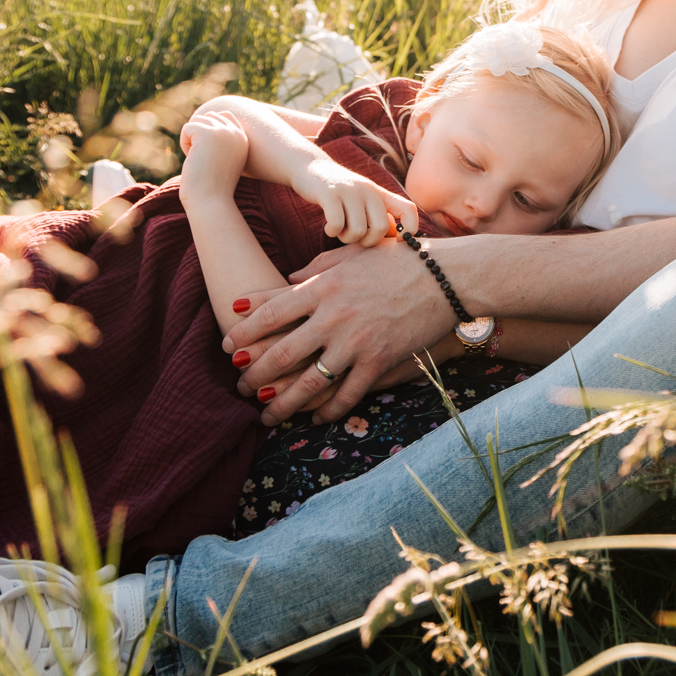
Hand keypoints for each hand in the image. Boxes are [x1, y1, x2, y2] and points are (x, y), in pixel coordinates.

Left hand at [178, 111, 249, 203]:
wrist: (210, 200)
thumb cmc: (214, 187)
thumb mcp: (222, 161)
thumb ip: (220, 142)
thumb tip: (207, 122)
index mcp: (243, 139)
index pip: (225, 115)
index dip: (210, 130)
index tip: (208, 153)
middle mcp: (236, 132)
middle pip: (209, 117)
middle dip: (199, 136)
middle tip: (203, 159)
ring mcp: (223, 131)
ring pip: (197, 122)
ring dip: (192, 140)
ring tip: (198, 159)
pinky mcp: (207, 133)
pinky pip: (187, 127)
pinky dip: (184, 143)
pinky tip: (192, 159)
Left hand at [227, 237, 456, 425]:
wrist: (445, 277)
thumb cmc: (397, 261)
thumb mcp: (350, 256)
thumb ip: (314, 269)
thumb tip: (285, 282)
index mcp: (322, 287)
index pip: (271, 312)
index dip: (245, 332)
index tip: (229, 348)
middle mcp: (334, 316)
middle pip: (282, 352)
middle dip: (255, 374)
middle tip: (239, 387)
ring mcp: (356, 342)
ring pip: (309, 382)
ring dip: (282, 404)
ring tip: (265, 416)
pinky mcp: (379, 361)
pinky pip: (347, 394)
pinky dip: (328, 410)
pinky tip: (315, 418)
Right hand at [288, 156, 418, 246]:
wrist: (312, 168)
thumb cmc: (341, 193)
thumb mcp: (364, 201)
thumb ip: (380, 217)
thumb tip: (397, 237)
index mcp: (381, 194)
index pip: (409, 209)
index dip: (410, 229)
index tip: (396, 241)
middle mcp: (369, 191)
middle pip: (381, 227)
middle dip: (368, 241)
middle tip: (355, 237)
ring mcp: (349, 191)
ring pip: (358, 230)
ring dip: (346, 238)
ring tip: (340, 230)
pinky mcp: (329, 194)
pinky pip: (337, 224)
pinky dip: (332, 232)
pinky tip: (329, 228)